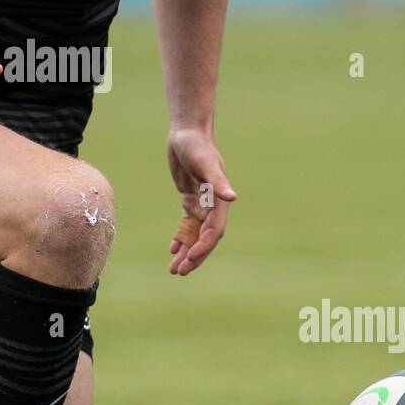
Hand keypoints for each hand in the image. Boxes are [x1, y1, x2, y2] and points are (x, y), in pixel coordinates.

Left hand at [165, 128, 236, 275]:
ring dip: (186, 251)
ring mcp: (201, 203)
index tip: (189, 257)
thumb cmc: (198, 145)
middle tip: (179, 272)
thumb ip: (218, 182)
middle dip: (194, 256)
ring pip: (195, 234)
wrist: (187, 132)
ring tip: (174, 269)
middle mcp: (213, 205)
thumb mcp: (206, 162)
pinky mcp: (190, 199)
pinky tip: (172, 249)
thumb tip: (232, 197)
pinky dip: (181, 237)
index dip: (203, 245)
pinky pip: (187, 225)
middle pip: (205, 238)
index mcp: (219, 200)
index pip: (214, 230)